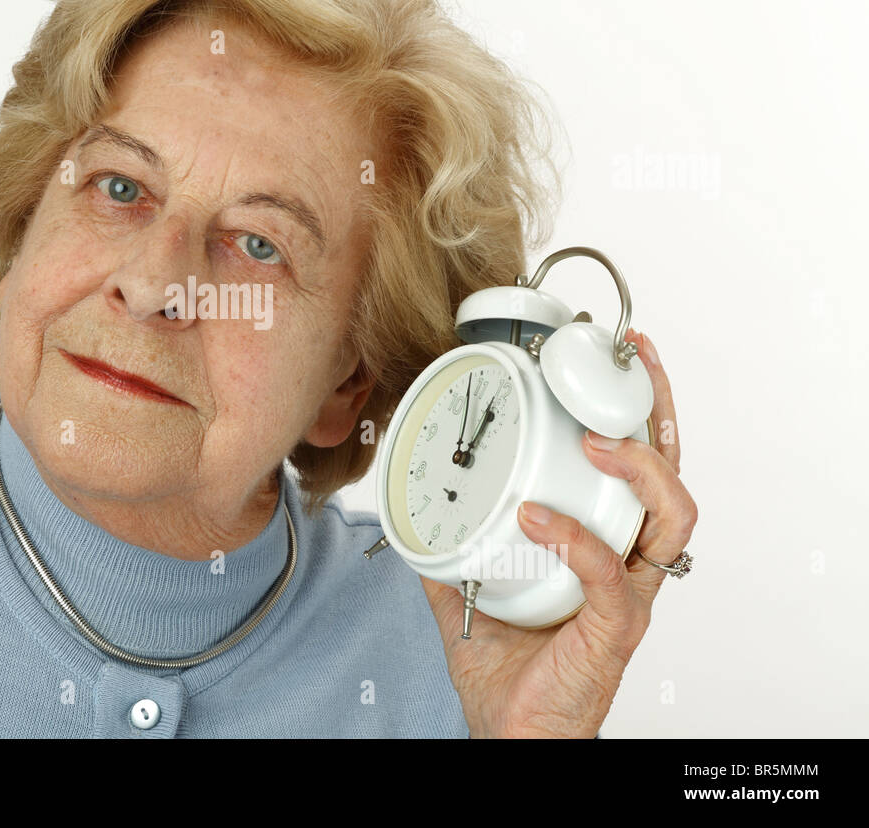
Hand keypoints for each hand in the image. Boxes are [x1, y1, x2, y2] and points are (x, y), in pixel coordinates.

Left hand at [420, 329, 696, 737]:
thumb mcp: (467, 585)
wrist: (511, 732)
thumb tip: (416, 500)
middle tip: (635, 364)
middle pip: (672, 475)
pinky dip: (575, 540)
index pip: (639, 465)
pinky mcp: (615, 630)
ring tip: (594, 442)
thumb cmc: (506, 666)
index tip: (624, 356)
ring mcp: (629, 595)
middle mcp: (629, 562)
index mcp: (605, 543)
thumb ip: (450, 542)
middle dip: (659, 411)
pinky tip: (536, 518)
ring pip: (671, 519)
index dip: (640, 408)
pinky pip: (610, 577)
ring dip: (638, 470)